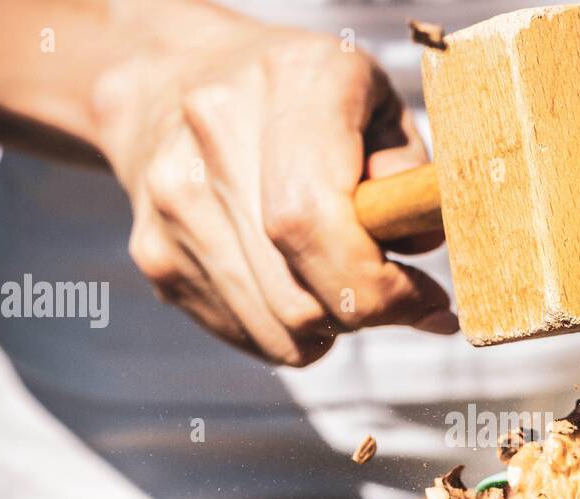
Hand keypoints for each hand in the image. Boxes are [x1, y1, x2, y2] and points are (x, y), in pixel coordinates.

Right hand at [91, 10, 453, 365]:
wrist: (169, 81)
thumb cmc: (301, 97)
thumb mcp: (375, 102)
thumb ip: (408, 171)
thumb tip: (418, 243)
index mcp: (290, 83)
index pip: (313, 222)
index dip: (375, 286)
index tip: (424, 298)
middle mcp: (216, 135)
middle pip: (297, 294)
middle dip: (364, 314)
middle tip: (395, 295)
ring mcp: (174, 202)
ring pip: (276, 332)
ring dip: (328, 329)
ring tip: (341, 281)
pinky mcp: (155, 254)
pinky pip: (245, 335)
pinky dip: (287, 331)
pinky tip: (296, 281)